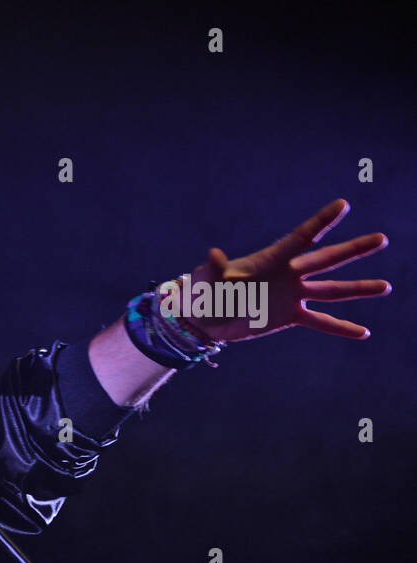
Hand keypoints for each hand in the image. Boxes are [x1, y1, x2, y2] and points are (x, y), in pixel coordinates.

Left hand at [185, 198, 389, 344]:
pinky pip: (320, 321)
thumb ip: (215, 268)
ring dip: (358, 289)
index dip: (321, 221)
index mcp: (270, 259)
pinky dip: (340, 327)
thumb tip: (214, 255)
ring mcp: (292, 295)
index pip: (301, 237)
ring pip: (331, 290)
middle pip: (326, 259)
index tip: (343, 204)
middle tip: (381, 239)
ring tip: (386, 286)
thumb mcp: (206, 278)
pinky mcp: (289, 316)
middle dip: (354, 250)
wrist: (204, 317)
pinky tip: (363, 333)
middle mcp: (288, 273)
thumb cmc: (202, 291)